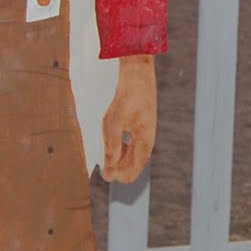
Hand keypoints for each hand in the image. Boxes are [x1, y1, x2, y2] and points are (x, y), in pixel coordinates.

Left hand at [101, 54, 156, 183]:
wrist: (137, 75)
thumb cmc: (126, 97)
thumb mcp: (113, 123)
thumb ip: (111, 147)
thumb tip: (109, 168)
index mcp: (144, 143)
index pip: (132, 172)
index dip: (116, 176)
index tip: (103, 172)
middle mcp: (148, 141)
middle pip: (133, 167)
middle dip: (118, 170)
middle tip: (102, 168)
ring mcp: (146, 133)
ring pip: (133, 157)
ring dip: (120, 161)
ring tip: (106, 158)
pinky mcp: (142, 126)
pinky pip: (133, 146)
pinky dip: (123, 151)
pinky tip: (113, 145)